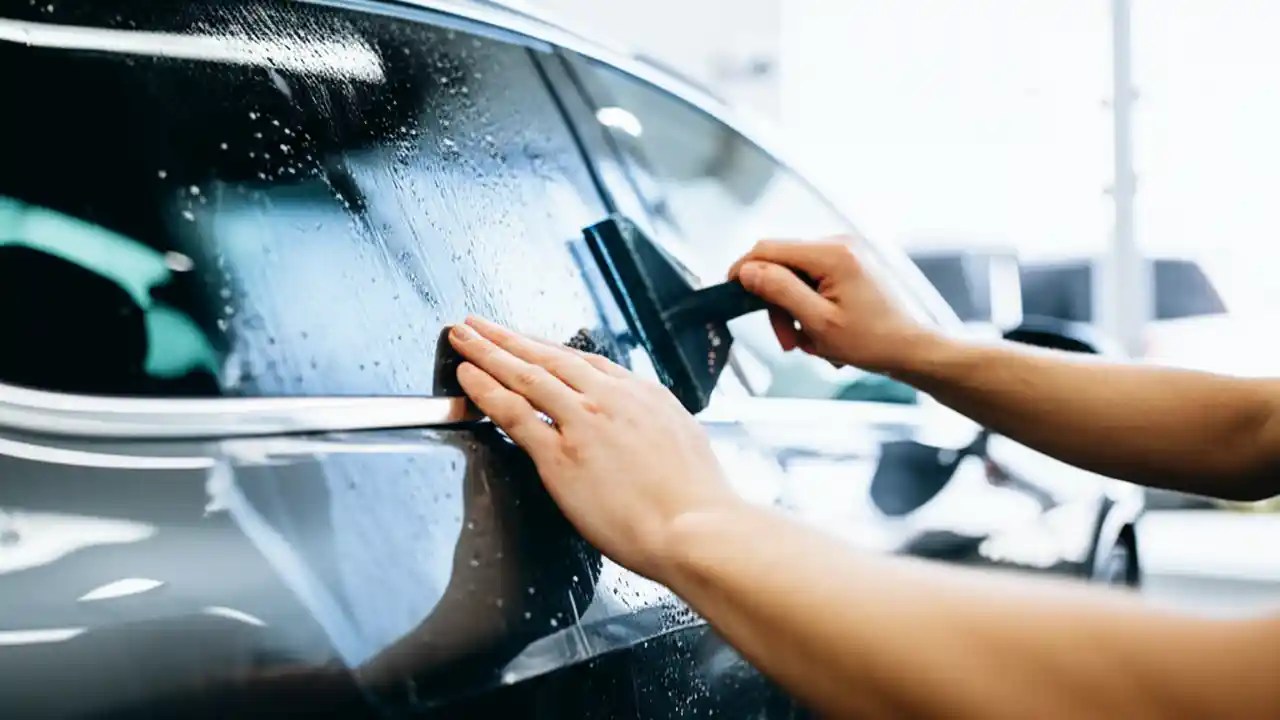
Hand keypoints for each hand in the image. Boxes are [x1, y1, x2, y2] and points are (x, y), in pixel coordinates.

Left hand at [447, 317, 741, 581]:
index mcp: (642, 394)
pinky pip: (513, 412)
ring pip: (525, 374)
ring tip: (462, 337)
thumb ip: (654, 427)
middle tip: (479, 323)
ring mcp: (583, 423)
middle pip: (548, 357)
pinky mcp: (561, 454)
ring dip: (488, 351)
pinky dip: (485, 390)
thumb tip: (645, 429)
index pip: (584, 362)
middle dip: (509, 337)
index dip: (547, 350)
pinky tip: (467, 378)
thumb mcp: (684, 441)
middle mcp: (610, 398)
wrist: (697, 529)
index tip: (527, 343)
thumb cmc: (698, 502)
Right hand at [728, 239, 939, 372]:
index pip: (768, 249)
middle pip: (781, 263)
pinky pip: (813, 279)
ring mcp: (846, 252)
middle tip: (787, 339)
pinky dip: (809, 305)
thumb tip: (747, 271)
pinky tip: (821, 330)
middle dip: (776, 303)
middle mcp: (839, 244)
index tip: (731, 294)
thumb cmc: (874, 341)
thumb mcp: (818, 322)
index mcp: (832, 253)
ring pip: (795, 274)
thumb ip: (779, 291)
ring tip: (808, 341)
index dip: (743, 270)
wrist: (913, 349)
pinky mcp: (850, 264)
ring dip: (793, 309)